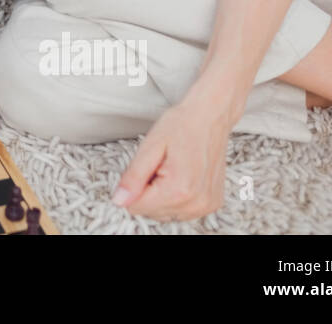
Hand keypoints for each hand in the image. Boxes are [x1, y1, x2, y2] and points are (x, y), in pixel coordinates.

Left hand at [112, 99, 233, 221]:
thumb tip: (119, 201)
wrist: (210, 117)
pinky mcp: (212, 204)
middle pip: (151, 213)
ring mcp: (206, 206)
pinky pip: (182, 211)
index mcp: (178, 190)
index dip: (133, 187)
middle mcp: (195, 203)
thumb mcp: (150, 146)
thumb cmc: (182, 125)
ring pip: (166, 214)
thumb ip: (133, 177)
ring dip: (161, 196)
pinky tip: (181, 176)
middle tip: (158, 166)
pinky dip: (176, 197)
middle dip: (147, 192)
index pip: (136, 208)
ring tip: (171, 170)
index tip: (145, 169)